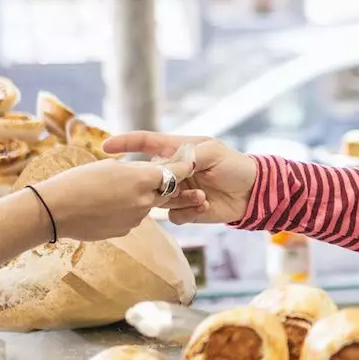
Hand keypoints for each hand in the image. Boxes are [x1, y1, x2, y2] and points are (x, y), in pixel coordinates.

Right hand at [30, 157, 194, 240]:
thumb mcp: (108, 166)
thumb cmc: (77, 181)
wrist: (55, 211)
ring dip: (141, 197)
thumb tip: (143, 171)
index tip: (186, 161)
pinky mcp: (125, 231)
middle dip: (161, 183)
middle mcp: (144, 201)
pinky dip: (127, 210)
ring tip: (115, 190)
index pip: (175, 172)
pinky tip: (106, 205)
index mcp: (142, 179)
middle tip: (152, 175)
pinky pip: (133, 217)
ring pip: (148, 205)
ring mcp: (136, 219)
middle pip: (165, 191)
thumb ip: (133, 169)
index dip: (182, 166)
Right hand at [101, 132, 255, 225]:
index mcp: (176, 150)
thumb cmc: (235, 165)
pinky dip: (185, 213)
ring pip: (159, 199)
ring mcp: (177, 192)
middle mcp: (173, 171)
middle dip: (153, 182)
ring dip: (175, 200)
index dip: (125, 143)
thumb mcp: (213, 153)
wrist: (252, 193)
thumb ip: (189, 156)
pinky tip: (203, 207)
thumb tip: (168, 164)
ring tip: (199, 196)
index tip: (105, 147)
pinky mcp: (185, 211)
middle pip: (148, 176)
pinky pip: (173, 216)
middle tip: (172, 186)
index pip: (145, 143)